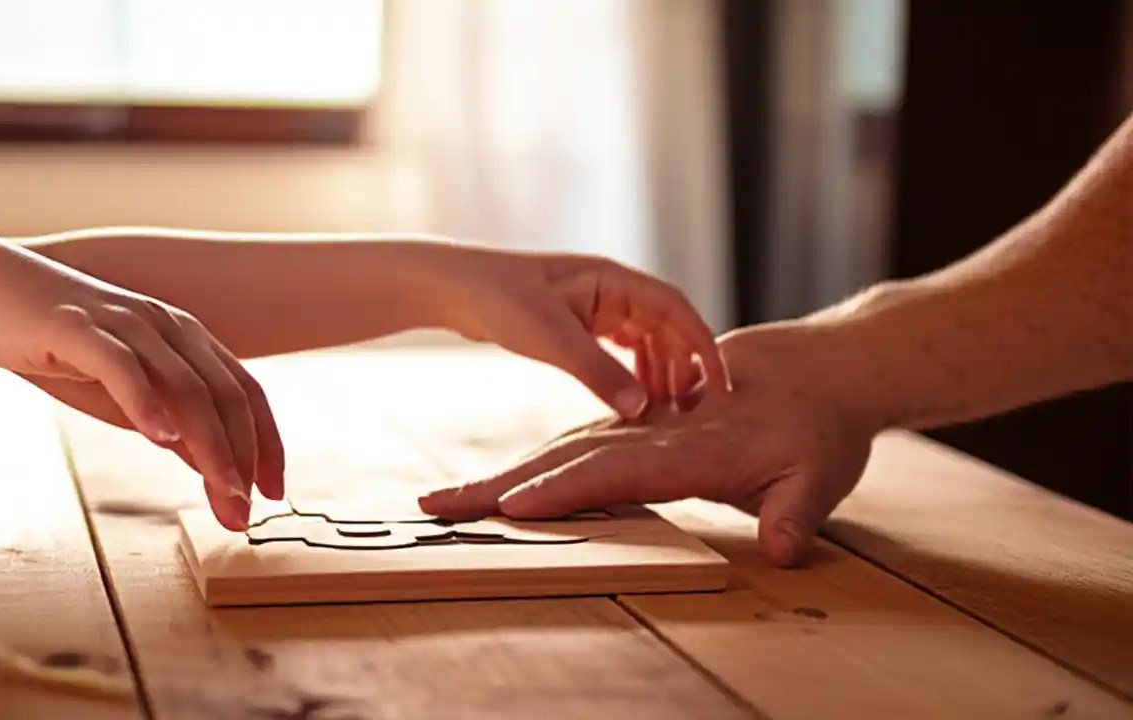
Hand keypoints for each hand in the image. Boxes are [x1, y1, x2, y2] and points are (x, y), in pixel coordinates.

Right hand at [0, 241, 283, 530]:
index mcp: (187, 340)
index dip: (267, 443)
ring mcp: (125, 324)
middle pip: (224, 396)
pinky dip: (146, 403)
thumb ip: (173, 423)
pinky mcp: (77, 327)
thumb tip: (214, 468)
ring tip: (224, 491)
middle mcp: (167, 327)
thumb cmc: (61, 346)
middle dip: (243, 457)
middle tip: (246, 510)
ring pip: (185, 386)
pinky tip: (160, 440)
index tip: (274, 492)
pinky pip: (122, 366)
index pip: (246, 394)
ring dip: (210, 445)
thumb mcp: (128, 394)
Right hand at [418, 324, 877, 565]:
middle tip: (439, 506)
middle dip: (502, 483)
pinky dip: (537, 465)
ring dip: (507, 473)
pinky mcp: (639, 429)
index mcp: (691, 448)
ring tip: (453, 496)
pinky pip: (577, 447)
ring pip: (561, 449)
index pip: (614, 471)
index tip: (512, 507)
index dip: (563, 491)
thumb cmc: (822, 430)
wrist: (821, 371)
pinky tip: (511, 482)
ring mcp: (641, 429)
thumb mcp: (821, 474)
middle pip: (565, 458)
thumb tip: (784, 552)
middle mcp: (654, 434)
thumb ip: (797, 515)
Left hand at [443, 249, 729, 417]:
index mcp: (613, 280)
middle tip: (692, 409)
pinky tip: (633, 400)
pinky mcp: (578, 321)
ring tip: (665, 411)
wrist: (454, 288)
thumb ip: (600, 374)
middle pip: (667, 325)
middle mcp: (611, 288)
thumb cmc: (500, 301)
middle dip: (683, 365)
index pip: (677, 308)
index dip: (703, 344)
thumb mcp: (554, 340)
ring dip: (659, 370)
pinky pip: (620, 346)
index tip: (721, 382)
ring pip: (645, 338)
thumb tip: (641, 409)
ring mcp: (595, 303)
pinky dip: (632, 371)